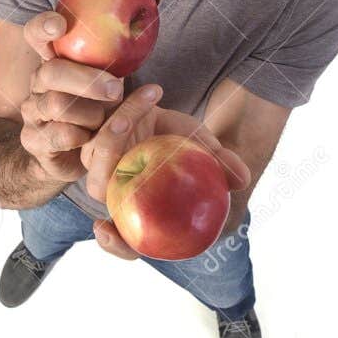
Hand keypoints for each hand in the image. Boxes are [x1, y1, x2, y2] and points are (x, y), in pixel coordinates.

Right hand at [15, 10, 159, 183]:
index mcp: (52, 62)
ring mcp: (32, 112)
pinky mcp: (34, 140)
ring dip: (90, 114)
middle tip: (115, 90)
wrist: (76, 158)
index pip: (36, 34)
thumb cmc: (97, 113)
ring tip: (102, 122)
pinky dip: (83, 137)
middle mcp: (37, 84)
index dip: (43, 26)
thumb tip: (140, 32)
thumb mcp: (105, 85)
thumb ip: (113, 63)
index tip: (59, 25)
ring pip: (58, 104)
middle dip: (87, 80)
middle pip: (51, 72)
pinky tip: (90, 138)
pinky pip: (62, 134)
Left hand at [80, 103, 251, 259]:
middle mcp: (114, 189)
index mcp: (139, 210)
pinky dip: (129, 105)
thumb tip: (242, 178)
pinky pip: (101, 121)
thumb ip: (222, 167)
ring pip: (96, 151)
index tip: (105, 229)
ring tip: (149, 102)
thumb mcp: (207, 155)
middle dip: (108, 159)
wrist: (170, 122)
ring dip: (118, 126)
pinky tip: (154, 93)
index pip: (123, 242)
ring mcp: (99, 162)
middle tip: (125, 128)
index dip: (113, 244)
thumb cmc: (188, 150)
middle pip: (97, 188)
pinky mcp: (95, 133)